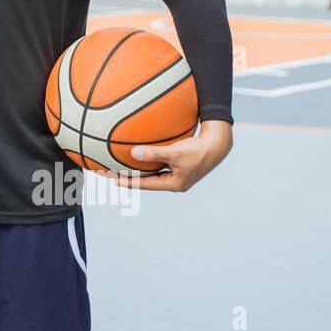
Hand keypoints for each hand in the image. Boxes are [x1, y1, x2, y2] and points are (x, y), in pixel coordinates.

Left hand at [100, 120, 232, 190]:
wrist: (219, 145)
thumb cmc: (198, 149)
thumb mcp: (175, 152)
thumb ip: (154, 153)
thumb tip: (133, 153)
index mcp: (173, 184)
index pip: (145, 184)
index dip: (128, 182)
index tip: (112, 180)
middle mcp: (174, 182)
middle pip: (147, 181)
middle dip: (129, 177)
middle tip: (111, 173)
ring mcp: (177, 174)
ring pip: (153, 173)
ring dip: (139, 169)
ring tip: (121, 166)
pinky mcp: (179, 165)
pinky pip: (159, 164)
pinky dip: (149, 160)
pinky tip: (139, 153)